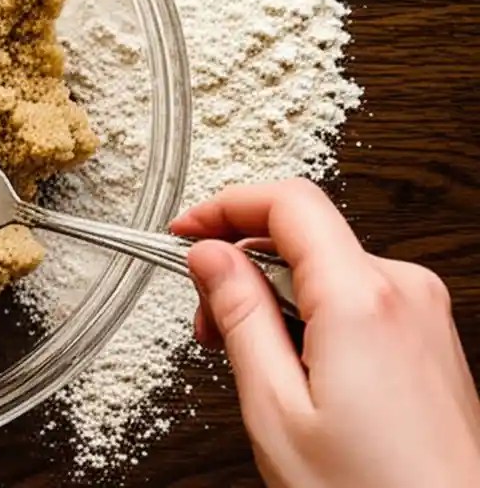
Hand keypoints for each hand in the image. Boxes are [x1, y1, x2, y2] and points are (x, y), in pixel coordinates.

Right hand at [173, 179, 479, 487]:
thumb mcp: (276, 409)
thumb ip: (239, 318)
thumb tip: (209, 257)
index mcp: (362, 300)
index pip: (288, 204)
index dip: (224, 207)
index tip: (185, 232)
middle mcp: (404, 292)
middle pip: (303, 236)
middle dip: (241, 266)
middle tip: (207, 323)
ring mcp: (424, 313)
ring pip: (327, 267)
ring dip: (273, 295)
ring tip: (249, 360)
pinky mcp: (428, 336)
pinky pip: (356, 296)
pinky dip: (310, 314)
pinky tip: (293, 368)